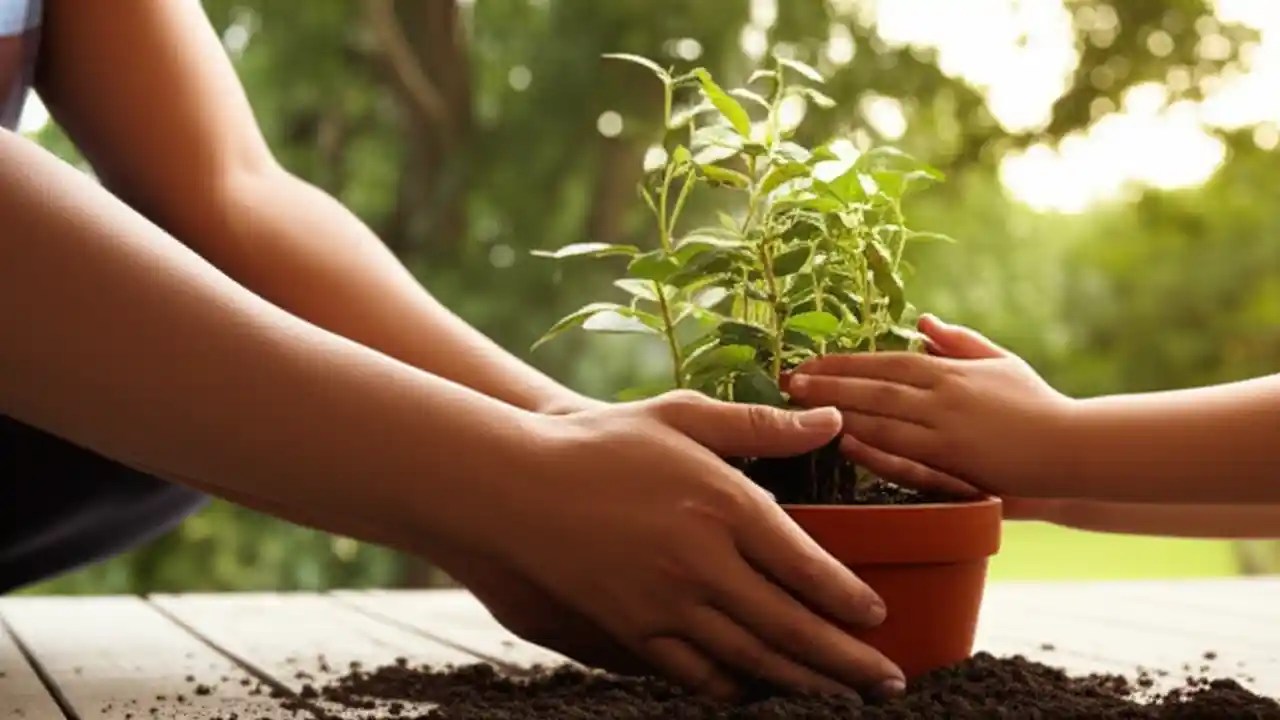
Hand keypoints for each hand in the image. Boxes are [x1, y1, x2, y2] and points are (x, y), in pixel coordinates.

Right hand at [473, 391, 902, 698]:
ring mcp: (666, 605)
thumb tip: (831, 419)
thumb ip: (760, 425)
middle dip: (845, 660)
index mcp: (723, 505)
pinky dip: (734, 690)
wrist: (514, 487)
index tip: (879, 618)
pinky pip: (695, 674)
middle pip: (790, 626)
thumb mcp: (682, 416)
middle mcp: (703, 563)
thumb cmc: (601, 443)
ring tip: (839, 699)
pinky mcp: (633, 631)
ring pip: (751, 660)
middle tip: (887, 682)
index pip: (806, 565)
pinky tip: (757, 694)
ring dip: (803, 684)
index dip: (848, 599)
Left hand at [786, 315, 1075, 498]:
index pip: (885, 362)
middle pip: (875, 387)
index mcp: (951, 372)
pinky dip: (874, 447)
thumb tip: (923, 321)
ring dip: (840, 411)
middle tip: (788, 381)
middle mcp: (945, 398)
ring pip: (882, 419)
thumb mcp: (1000, 362)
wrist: (1074, 449)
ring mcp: (949, 432)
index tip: (809, 362)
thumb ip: (959, 342)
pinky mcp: (957, 466)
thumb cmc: (1037, 404)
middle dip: (828, 384)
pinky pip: (906, 455)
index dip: (845, 362)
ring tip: (801, 408)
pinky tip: (845, 442)